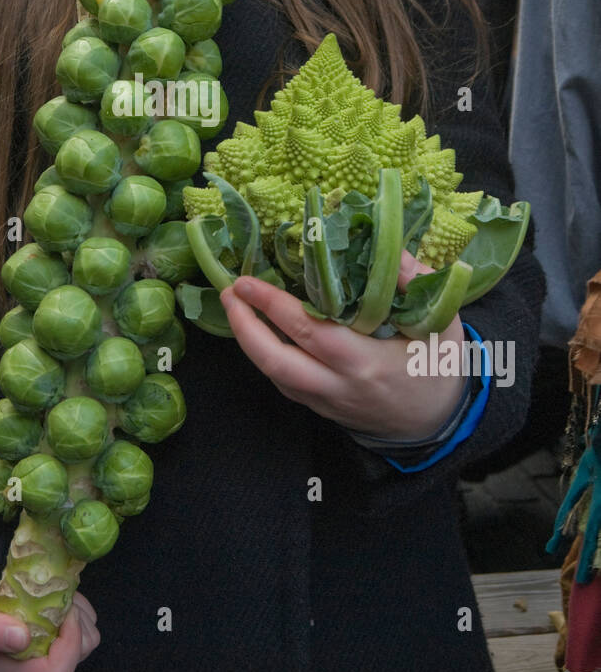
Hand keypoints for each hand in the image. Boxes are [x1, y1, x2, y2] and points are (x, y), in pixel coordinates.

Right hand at [0, 586, 99, 671]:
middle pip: (76, 659)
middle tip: (63, 600)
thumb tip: (21, 639)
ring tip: (61, 599)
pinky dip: (82, 611)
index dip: (69, 645)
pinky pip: (88, 628)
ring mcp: (49, 653)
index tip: (65, 612)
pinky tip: (62, 600)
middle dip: (78, 626)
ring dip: (81, 616)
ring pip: (87, 643)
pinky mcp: (60, 638)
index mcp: (12, 671)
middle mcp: (33, 668)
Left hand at [220, 251, 464, 441]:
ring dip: (249, 341)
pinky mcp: (321, 408)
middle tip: (228, 292)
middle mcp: (339, 386)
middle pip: (277, 362)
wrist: (438, 423)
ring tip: (235, 305)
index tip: (248, 281)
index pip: (311, 332)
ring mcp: (327, 401)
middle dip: (245, 326)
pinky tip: (259, 331)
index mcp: (367, 363)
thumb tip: (387, 248)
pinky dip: (267, 357)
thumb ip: (416, 282)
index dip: (274, 306)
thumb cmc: (439, 367)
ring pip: (275, 376)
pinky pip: (285, 383)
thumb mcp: (441, 322)